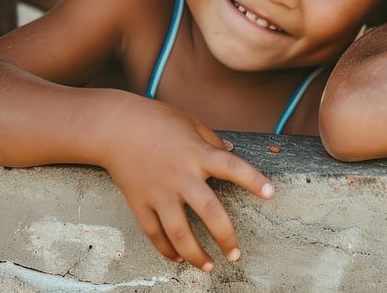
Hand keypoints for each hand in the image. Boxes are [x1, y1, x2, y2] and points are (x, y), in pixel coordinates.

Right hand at [101, 97, 273, 270]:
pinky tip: (178, 257)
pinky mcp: (140, 202)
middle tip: (236, 255)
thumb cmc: (157, 120)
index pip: (233, 168)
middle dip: (225, 237)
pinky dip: (166, 248)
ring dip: (195, 253)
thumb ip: (213, 141)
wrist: (115, 126)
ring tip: (209, 266)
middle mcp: (181, 176)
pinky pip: (154, 232)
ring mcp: (159, 192)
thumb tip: (231, 152)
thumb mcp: (191, 123)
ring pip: (179, 231)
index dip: (253, 180)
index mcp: (198, 154)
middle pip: (208, 211)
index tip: (271, 194)